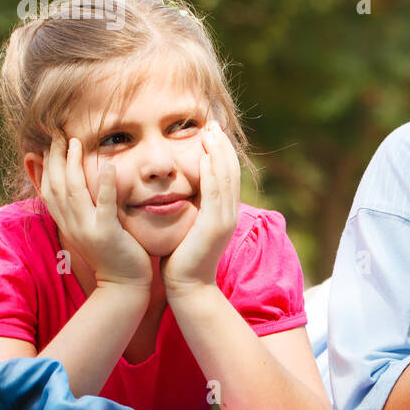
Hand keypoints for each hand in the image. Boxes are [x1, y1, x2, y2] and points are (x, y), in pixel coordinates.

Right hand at [39, 136, 151, 288]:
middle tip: (58, 133)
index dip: (47, 165)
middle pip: (57, 185)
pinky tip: (109, 165)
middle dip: (56, 157)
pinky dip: (106, 184)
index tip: (50, 142)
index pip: (49, 189)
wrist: (124, 285)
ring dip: (74, 164)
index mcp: (67, 223)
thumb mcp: (91, 229)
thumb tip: (75, 187)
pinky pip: (105, 205)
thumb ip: (83, 209)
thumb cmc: (113, 254)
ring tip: (75, 141)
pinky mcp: (107, 233)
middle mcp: (72, 224)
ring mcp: (87, 229)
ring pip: (74, 191)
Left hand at [162, 120, 240, 297]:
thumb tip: (179, 192)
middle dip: (222, 145)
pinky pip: (215, 193)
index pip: (225, 174)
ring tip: (210, 132)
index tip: (211, 132)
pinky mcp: (215, 225)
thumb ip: (189, 209)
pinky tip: (206, 157)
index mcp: (223, 211)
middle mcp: (228, 212)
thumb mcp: (188, 227)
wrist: (188, 286)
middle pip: (230, 170)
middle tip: (213, 122)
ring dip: (218, 153)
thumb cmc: (181, 259)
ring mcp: (224, 218)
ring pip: (225, 177)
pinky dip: (212, 173)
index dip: (220, 152)